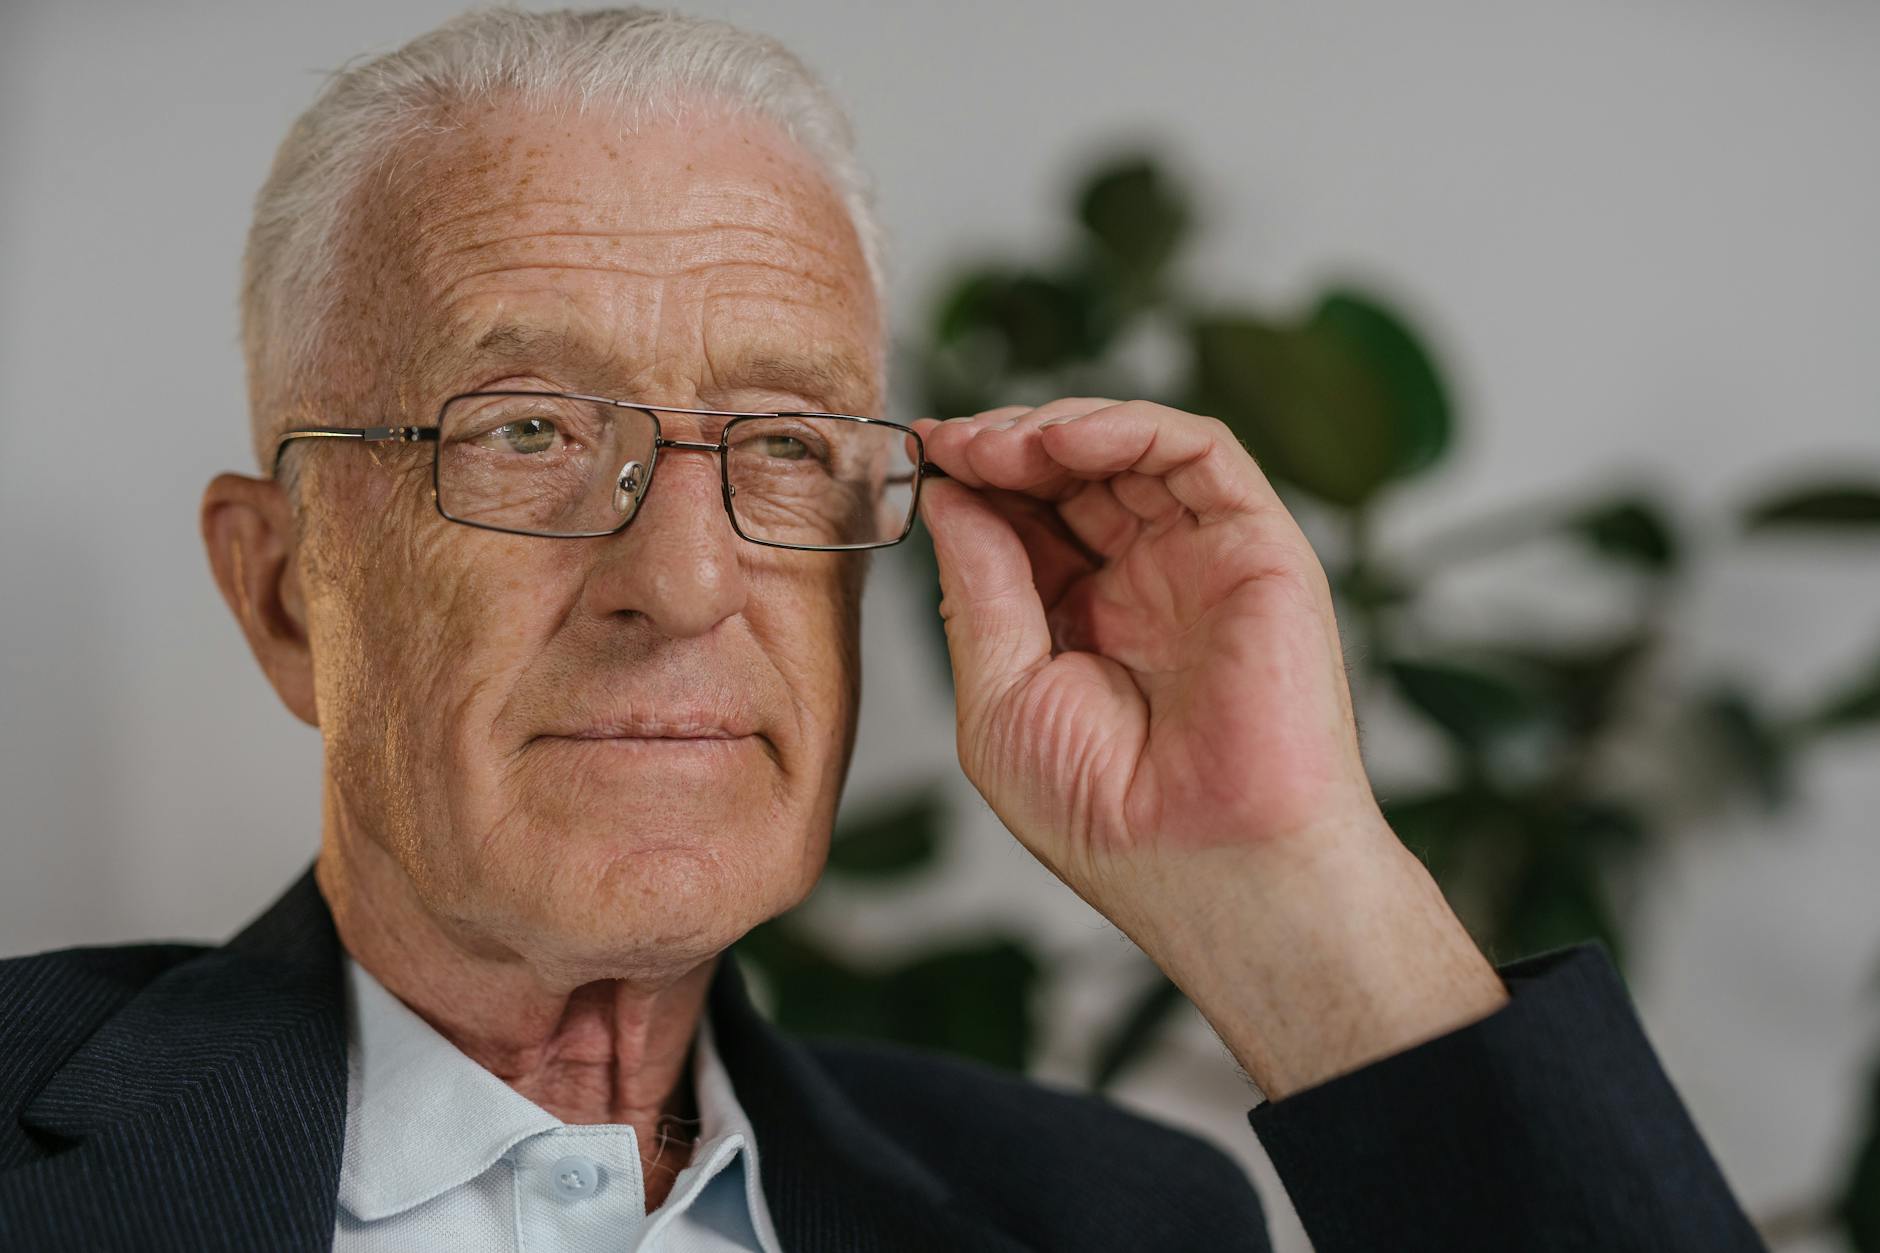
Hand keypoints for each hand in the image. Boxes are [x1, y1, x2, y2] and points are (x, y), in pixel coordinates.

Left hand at [915, 399, 1505, 1095]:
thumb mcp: (1000, 699)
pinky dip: (1127, 428)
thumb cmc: (1109, 818)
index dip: (973, 484)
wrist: (1209, 868)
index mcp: (1082, 625)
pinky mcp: (1258, 548)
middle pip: (1072, 476)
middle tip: (950, 443)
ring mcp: (1201, 563)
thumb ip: (980, 590)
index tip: (920, 459)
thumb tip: (949, 498)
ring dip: (1054, 430)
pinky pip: (1197, 454)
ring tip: (992, 444)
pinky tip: (1061, 442)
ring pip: (1131, 450)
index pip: (1025, 522)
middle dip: (1003, 448)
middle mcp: (1144, 585)